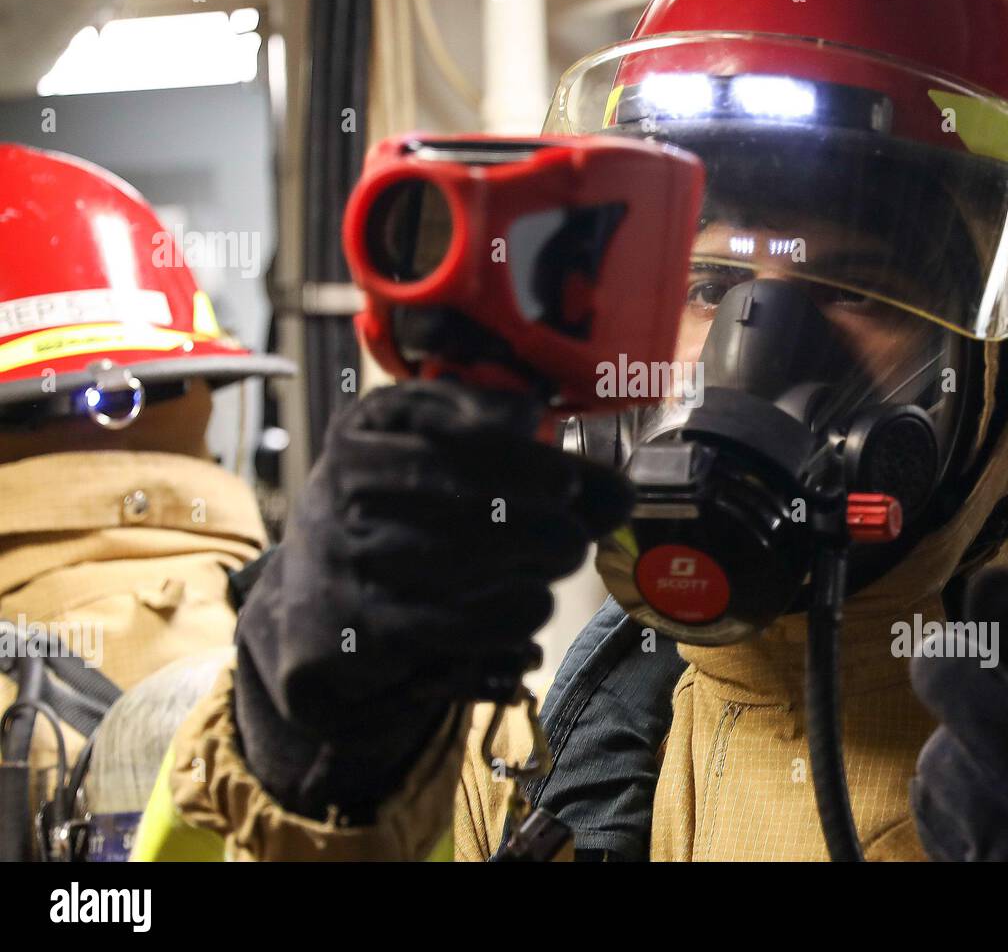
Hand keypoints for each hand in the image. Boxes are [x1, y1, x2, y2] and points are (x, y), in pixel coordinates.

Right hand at [233, 380, 631, 819]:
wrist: (320, 599)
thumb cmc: (406, 511)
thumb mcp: (449, 462)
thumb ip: (535, 467)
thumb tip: (622, 494)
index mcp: (364, 434)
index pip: (447, 442)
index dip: (518, 463)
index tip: (570, 481)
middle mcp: (338, 495)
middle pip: (455, 507)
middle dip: (535, 526)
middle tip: (575, 540)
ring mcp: (340, 568)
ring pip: (452, 574)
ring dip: (525, 581)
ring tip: (553, 574)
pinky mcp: (352, 636)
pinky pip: (441, 638)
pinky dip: (501, 628)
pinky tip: (532, 616)